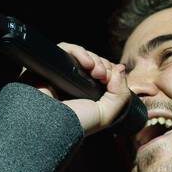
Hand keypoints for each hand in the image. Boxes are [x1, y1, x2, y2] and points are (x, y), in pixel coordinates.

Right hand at [18, 43, 132, 135]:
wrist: (51, 123)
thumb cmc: (77, 122)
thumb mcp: (107, 114)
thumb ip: (121, 94)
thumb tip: (119, 69)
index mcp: (87, 94)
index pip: (101, 72)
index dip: (110, 70)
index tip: (113, 77)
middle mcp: (74, 82)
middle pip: (93, 61)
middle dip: (103, 65)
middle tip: (104, 75)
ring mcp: (62, 72)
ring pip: (80, 54)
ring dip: (93, 58)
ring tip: (96, 71)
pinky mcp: (50, 64)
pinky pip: (65, 49)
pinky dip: (79, 52)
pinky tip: (86, 64)